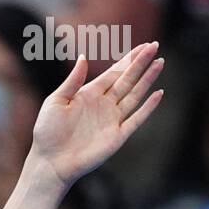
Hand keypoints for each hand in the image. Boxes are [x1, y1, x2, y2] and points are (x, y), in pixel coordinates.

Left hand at [27, 43, 164, 190]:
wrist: (50, 163)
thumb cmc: (48, 133)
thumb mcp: (56, 101)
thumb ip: (72, 80)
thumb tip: (84, 57)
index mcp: (89, 94)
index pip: (114, 72)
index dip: (129, 59)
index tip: (144, 45)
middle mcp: (103, 105)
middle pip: (127, 79)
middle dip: (141, 63)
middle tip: (155, 46)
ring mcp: (112, 121)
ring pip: (134, 95)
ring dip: (147, 80)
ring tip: (160, 63)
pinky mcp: (117, 137)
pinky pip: (136, 119)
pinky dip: (148, 108)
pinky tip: (158, 94)